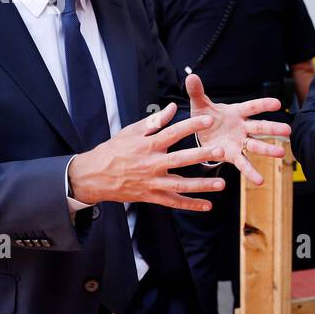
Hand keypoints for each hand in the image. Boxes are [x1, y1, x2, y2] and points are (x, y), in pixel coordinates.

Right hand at [68, 103, 230, 210]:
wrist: (92, 176)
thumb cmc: (113, 151)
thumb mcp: (130, 132)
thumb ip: (154, 121)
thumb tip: (173, 107)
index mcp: (147, 145)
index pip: (173, 132)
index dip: (191, 125)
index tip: (209, 119)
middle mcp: (151, 164)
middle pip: (180, 160)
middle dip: (201, 155)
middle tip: (221, 151)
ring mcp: (151, 182)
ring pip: (180, 185)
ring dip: (202, 185)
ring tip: (222, 184)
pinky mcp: (150, 196)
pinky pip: (173, 203)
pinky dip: (190, 205)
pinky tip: (207, 206)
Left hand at [185, 74, 290, 183]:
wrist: (200, 134)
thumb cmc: (204, 117)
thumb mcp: (199, 105)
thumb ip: (197, 92)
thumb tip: (191, 76)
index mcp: (236, 112)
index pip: (252, 107)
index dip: (264, 105)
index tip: (277, 103)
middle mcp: (242, 127)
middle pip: (260, 127)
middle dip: (273, 128)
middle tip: (288, 130)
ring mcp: (240, 142)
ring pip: (256, 145)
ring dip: (268, 149)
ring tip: (281, 153)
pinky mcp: (234, 155)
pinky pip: (244, 163)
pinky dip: (251, 172)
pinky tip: (260, 180)